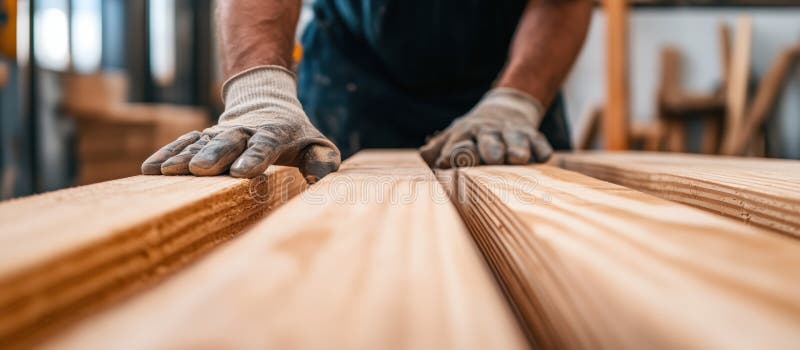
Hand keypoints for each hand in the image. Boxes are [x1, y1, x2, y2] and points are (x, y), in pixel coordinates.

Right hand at [141, 66, 339, 182]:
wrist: (266, 103)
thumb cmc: (295, 135)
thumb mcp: (316, 145)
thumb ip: (321, 161)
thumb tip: (316, 178)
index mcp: (275, 132)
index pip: (266, 144)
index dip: (255, 157)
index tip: (241, 173)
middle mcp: (244, 131)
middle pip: (227, 142)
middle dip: (213, 155)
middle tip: (200, 169)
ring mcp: (220, 133)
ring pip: (200, 143)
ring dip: (184, 157)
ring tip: (166, 172)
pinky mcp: (202, 137)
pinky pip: (183, 143)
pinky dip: (167, 154)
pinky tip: (150, 169)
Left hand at [419, 88, 552, 167]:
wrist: (507, 107)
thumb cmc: (474, 132)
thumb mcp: (455, 135)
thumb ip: (439, 147)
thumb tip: (424, 155)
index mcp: (466, 133)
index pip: (458, 141)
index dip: (453, 152)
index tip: (447, 162)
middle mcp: (489, 132)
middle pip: (489, 139)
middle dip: (490, 148)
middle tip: (493, 158)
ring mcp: (512, 133)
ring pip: (515, 139)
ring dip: (517, 147)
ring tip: (519, 158)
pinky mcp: (533, 135)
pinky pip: (539, 142)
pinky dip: (541, 149)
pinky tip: (542, 157)